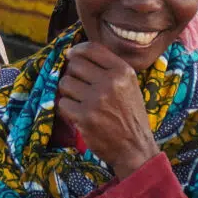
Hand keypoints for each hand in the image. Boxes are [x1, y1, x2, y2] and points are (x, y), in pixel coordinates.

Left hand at [57, 42, 159, 178]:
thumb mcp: (129, 85)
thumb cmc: (129, 115)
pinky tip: (78, 114)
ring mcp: (97, 100)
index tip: (71, 55)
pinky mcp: (85, 117)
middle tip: (79, 87)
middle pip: (75, 65)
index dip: (77, 50)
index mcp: (123, 71)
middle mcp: (111, 82)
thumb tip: (75, 54)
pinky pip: (62, 103)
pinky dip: (67, 109)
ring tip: (80, 101)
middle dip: (73, 75)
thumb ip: (108, 68)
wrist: (135, 148)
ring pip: (65, 83)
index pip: (92, 49)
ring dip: (68, 92)